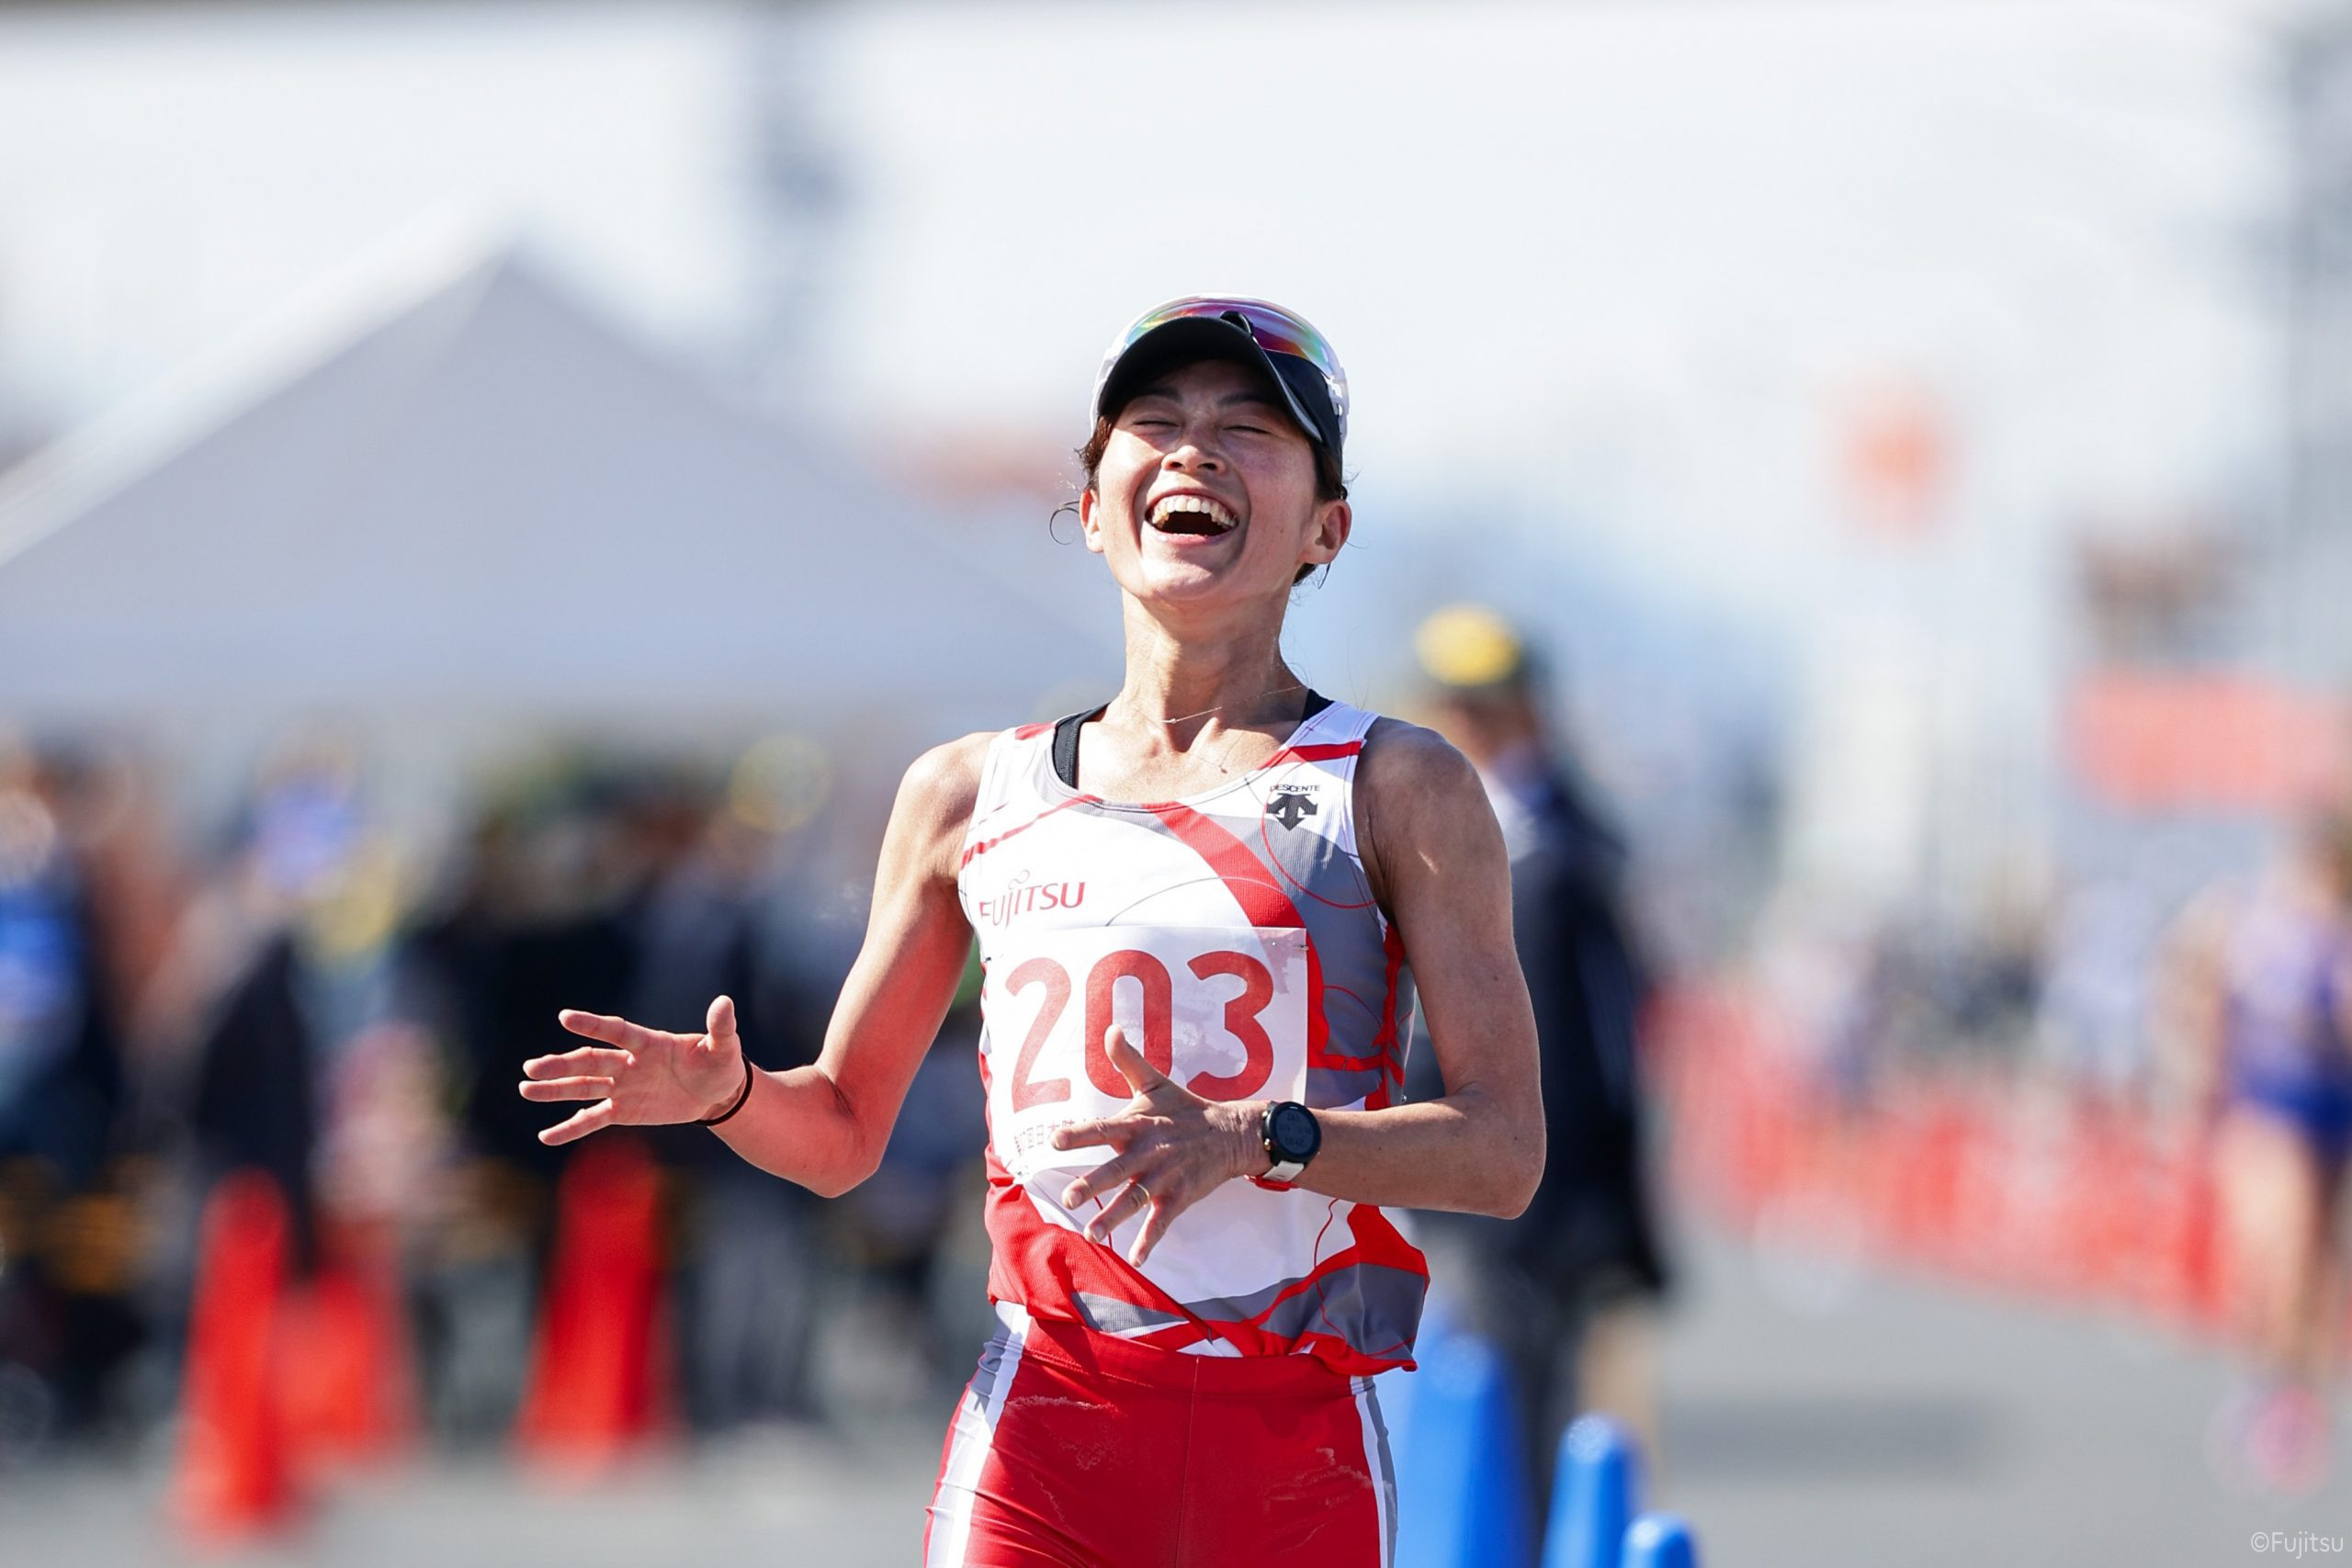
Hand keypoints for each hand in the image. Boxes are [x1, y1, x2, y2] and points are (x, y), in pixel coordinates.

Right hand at [520, 995, 747, 1145]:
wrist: (716, 1093)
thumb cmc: (719, 1063)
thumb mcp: (725, 1047)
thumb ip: (720, 1028)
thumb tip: (725, 1003)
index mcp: (649, 1043)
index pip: (616, 1031)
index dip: (593, 1025)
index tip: (565, 1018)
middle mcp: (629, 1063)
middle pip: (591, 1062)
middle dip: (561, 1065)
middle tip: (530, 1067)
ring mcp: (623, 1087)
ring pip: (584, 1089)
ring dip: (556, 1090)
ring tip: (526, 1089)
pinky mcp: (624, 1111)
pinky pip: (593, 1120)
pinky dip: (571, 1128)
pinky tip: (546, 1136)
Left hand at [1049, 1024, 1264, 1265]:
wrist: (1231, 1134)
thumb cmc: (1184, 1109)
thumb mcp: (1155, 1083)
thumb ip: (1128, 1060)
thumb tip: (1111, 1027)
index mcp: (1138, 1125)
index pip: (1103, 1129)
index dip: (1079, 1133)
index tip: (1054, 1140)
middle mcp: (1149, 1153)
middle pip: (1117, 1171)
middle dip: (1094, 1185)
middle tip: (1070, 1198)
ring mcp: (1165, 1178)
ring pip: (1135, 1201)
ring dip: (1114, 1218)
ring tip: (1092, 1234)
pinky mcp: (1180, 1197)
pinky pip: (1162, 1222)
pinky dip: (1150, 1241)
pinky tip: (1136, 1259)